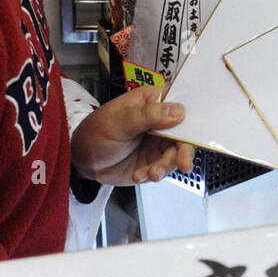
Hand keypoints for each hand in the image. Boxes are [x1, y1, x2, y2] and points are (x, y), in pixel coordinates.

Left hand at [70, 87, 194, 186]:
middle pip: (185, 132)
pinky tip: (140, 175)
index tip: (195, 131)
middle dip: (184, 150)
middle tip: (182, 162)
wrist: (82, 162)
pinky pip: (165, 168)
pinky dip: (155, 174)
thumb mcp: (117, 122)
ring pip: (177, 153)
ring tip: (152, 173)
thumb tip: (176, 110)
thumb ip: (147, 116)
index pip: (179, 102)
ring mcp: (159, 141)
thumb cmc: (94, 133)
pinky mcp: (155, 159)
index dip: (191, 115)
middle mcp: (160, 121)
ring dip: (166, 166)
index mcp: (152, 101)